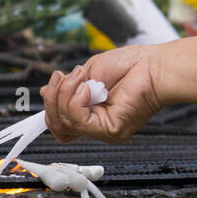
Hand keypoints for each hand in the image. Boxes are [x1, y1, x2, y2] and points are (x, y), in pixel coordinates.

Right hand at [40, 45, 163, 143]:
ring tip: (81, 77)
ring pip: (64, 122)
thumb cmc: (127, 65)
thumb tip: (43, 92)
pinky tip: (88, 87)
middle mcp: (94, 126)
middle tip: (62, 77)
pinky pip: (79, 121)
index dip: (50, 105)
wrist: (153, 66)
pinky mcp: (109, 131)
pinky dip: (76, 101)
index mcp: (89, 114)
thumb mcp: (87, 73)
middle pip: (56, 125)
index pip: (58, 123)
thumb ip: (67, 86)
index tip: (55, 81)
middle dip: (53, 98)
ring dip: (65, 93)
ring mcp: (101, 131)